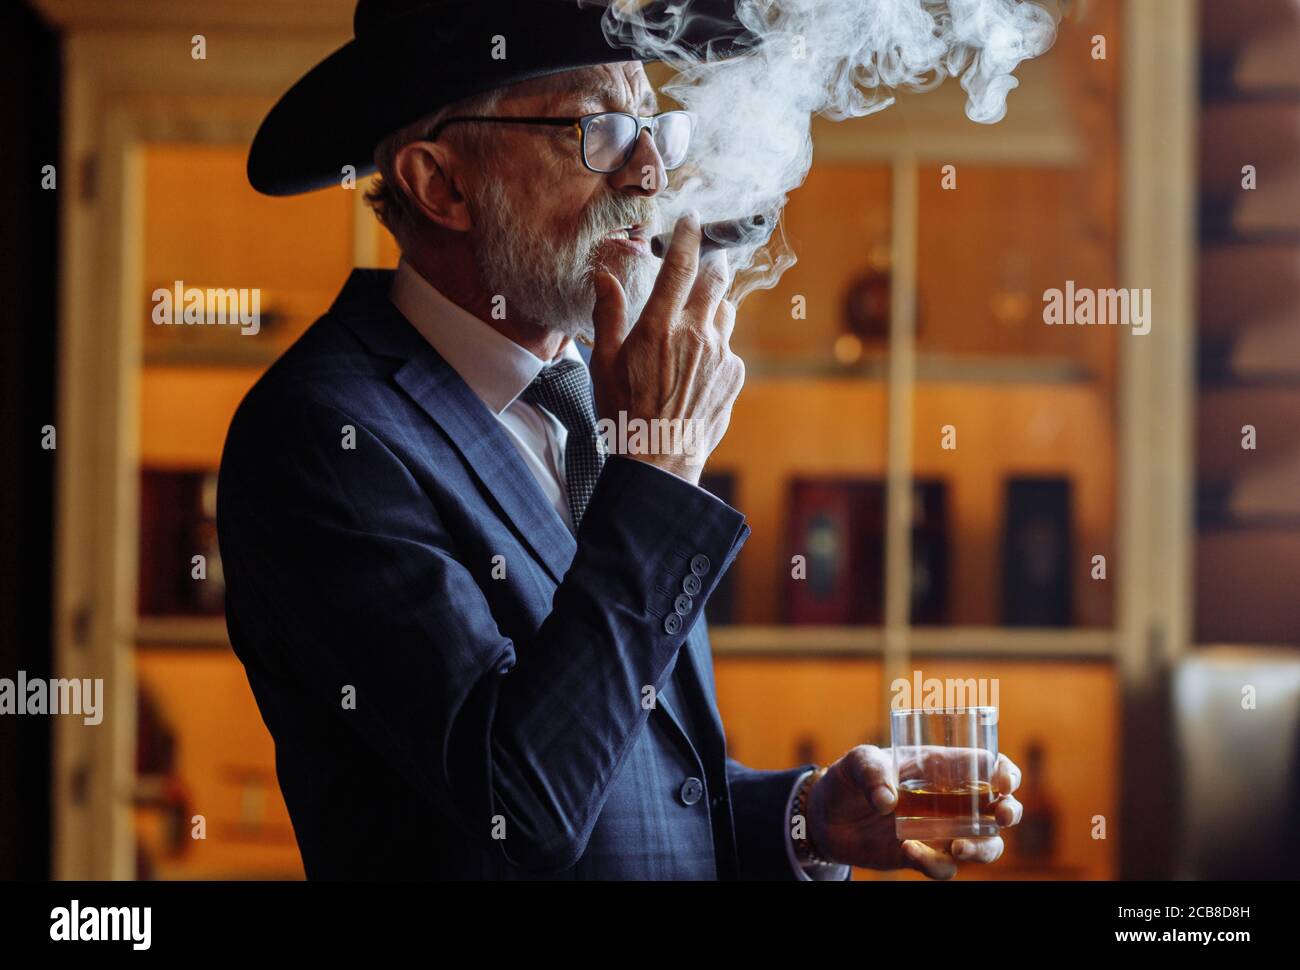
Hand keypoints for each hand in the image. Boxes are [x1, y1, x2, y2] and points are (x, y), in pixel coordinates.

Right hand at [589, 211, 742, 485]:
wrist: (660, 459)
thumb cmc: (625, 412)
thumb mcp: (605, 362)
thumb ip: (608, 313)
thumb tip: (602, 275)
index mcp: (659, 326)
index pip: (680, 266)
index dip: (688, 236)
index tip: (693, 219)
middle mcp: (696, 334)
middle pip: (715, 280)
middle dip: (712, 263)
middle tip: (707, 259)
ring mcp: (720, 355)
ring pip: (724, 313)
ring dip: (713, 308)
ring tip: (694, 323)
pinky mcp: (734, 375)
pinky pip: (728, 348)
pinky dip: (715, 348)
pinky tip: (696, 369)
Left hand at [805, 744, 1022, 878]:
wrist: (826, 816)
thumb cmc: (849, 777)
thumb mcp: (857, 763)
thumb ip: (871, 773)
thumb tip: (887, 801)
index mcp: (942, 767)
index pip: (988, 766)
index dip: (1006, 773)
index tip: (1003, 783)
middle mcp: (950, 800)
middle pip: (1000, 807)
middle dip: (1010, 812)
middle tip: (1000, 817)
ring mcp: (940, 830)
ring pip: (985, 844)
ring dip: (983, 849)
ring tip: (958, 847)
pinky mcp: (924, 855)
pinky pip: (944, 867)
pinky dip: (935, 864)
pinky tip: (909, 850)